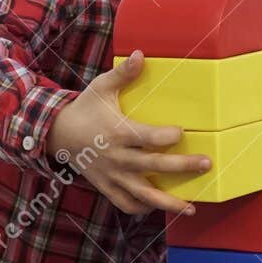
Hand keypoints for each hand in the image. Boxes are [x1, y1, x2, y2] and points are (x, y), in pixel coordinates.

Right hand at [48, 50, 209, 214]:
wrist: (56, 134)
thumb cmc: (85, 108)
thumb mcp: (100, 87)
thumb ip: (123, 74)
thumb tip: (141, 54)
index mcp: (117, 132)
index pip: (146, 138)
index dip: (166, 136)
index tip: (182, 132)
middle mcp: (116, 157)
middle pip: (153, 166)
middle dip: (182, 167)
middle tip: (206, 164)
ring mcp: (112, 175)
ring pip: (143, 194)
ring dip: (168, 203)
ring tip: (191, 208)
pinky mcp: (107, 186)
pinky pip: (126, 204)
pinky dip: (143, 208)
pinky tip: (160, 207)